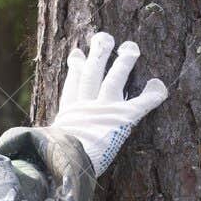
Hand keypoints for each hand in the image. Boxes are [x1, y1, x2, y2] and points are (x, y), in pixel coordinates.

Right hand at [49, 32, 166, 175]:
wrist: (67, 163)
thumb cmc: (56, 162)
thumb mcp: (48, 149)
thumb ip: (50, 144)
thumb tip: (41, 152)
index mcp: (68, 114)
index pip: (73, 86)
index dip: (75, 68)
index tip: (77, 53)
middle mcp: (85, 106)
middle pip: (91, 74)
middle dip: (98, 54)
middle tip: (103, 37)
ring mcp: (104, 109)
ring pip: (114, 80)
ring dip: (123, 62)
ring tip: (130, 46)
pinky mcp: (122, 118)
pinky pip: (140, 104)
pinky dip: (151, 95)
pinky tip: (159, 85)